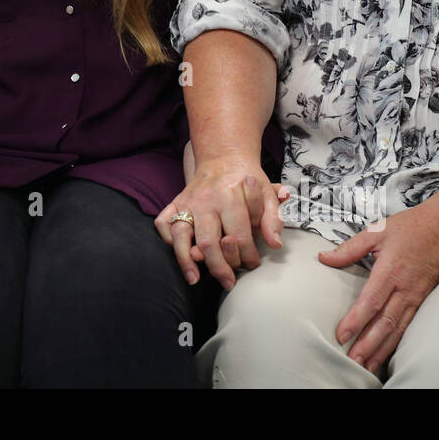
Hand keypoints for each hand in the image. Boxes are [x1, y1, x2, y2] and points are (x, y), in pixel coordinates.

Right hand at [154, 150, 288, 290]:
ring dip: (187, 261)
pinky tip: (181, 253)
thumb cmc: (247, 179)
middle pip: (208, 242)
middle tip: (228, 281)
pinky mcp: (175, 202)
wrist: (224, 158)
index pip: (239, 236)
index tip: (252, 264)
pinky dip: (168, 240)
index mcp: (231, 194)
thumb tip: (275, 243)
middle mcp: (206, 198)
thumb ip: (273, 218)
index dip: (247, 256)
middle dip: (219, 267)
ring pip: (182, 236)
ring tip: (195, 279)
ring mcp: (188, 201)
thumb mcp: (267, 193)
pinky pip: (163, 223)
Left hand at [318, 202, 438, 375]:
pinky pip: (410, 326)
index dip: (356, 320)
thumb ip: (349, 248)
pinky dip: (398, 342)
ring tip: (367, 366)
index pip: (371, 300)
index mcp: (390, 269)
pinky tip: (387, 354)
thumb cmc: (410, 227)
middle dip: (368, 344)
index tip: (341, 335)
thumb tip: (324, 258)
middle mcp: (405, 287)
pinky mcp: (424, 300)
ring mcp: (417, 296)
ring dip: (382, 349)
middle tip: (352, 361)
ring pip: (399, 329)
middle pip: (385, 322)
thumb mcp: (376, 230)